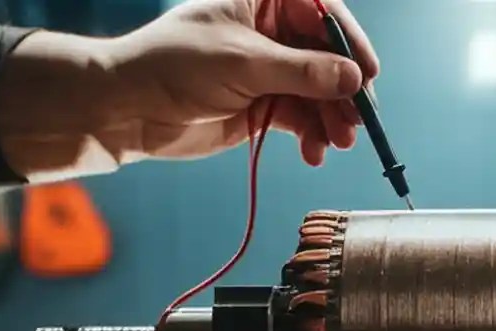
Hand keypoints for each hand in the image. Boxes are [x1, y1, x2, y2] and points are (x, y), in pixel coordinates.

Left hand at [0, 0, 378, 180]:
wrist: (128, 109)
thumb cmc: (173, 66)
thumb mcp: (244, 63)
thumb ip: (303, 71)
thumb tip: (353, 79)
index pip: (321, 11)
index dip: (348, 41)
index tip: (366, 73)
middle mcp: (270, 30)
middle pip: (326, 55)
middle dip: (342, 90)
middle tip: (356, 121)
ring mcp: (268, 69)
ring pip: (319, 91)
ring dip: (331, 118)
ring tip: (337, 143)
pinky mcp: (263, 104)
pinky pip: (302, 117)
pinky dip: (312, 135)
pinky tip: (314, 152)